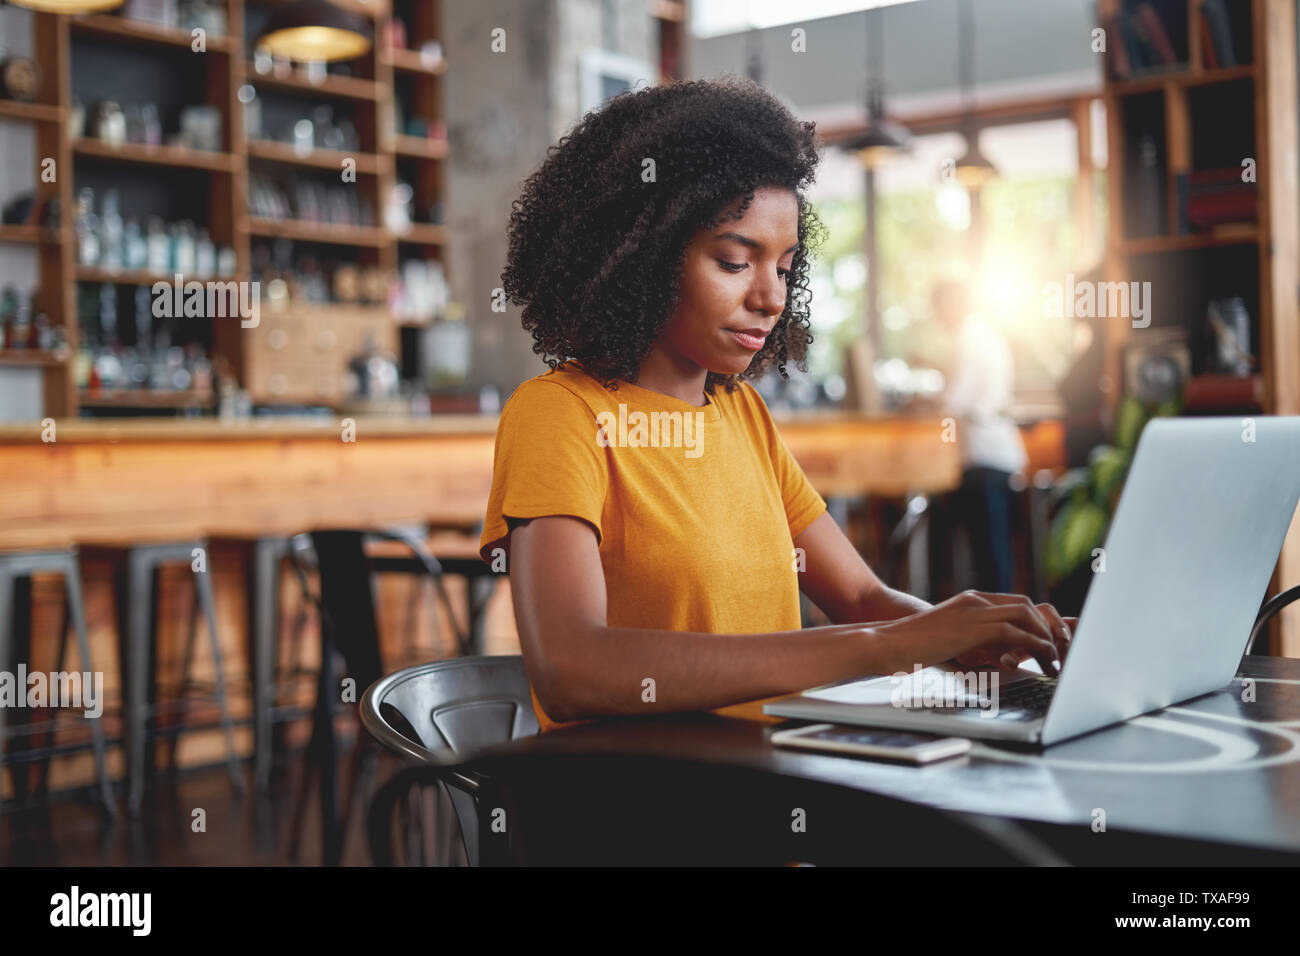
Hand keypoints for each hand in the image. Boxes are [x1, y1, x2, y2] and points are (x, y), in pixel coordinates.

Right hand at [872, 590, 1069, 675]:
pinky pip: (1018, 632)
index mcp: (969, 602)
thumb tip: (993, 659)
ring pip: (1028, 616)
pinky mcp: (975, 625)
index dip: (1036, 624)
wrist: (885, 643)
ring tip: (1055, 665)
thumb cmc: (908, 648)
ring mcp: (975, 609)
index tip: (1048, 646)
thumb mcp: (946, 640)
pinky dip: (1036, 647)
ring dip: (1047, 640)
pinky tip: (1042, 665)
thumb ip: (969, 643)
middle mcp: (976, 600)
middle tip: (1058, 655)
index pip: (1015, 605)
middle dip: (1047, 631)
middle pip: (1027, 606)